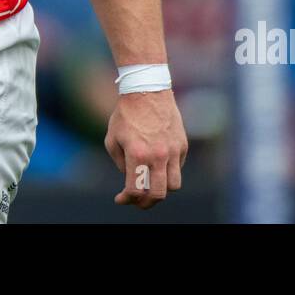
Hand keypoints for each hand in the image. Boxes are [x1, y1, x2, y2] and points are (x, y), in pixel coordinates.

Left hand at [104, 90, 187, 208]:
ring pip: (174, 185)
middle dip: (146, 203)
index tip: (120, 199)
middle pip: (158, 194)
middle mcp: (158, 155)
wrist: (146, 90)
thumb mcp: (113, 139)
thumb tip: (130, 179)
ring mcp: (173, 150)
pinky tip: (158, 165)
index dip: (126, 200)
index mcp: (137, 154)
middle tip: (138, 201)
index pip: (136, 190)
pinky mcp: (182, 145)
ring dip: (162, 189)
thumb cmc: (125, 115)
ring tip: (151, 185)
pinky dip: (168, 172)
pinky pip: (178, 168)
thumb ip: (121, 164)